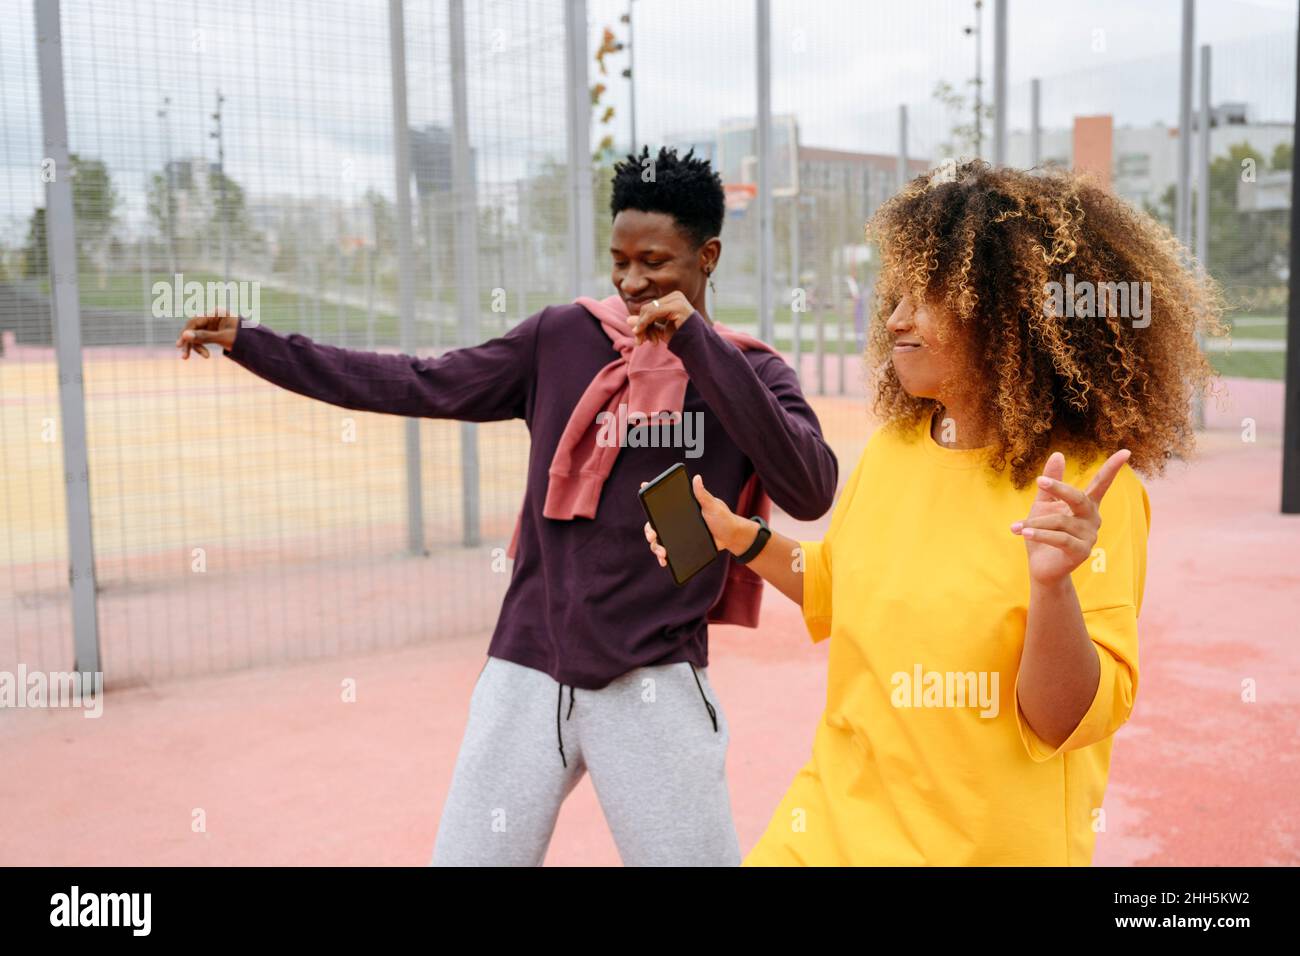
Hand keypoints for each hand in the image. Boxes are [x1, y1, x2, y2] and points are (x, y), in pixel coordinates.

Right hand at [175, 311, 239, 358]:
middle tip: (184, 356)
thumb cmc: (244, 338)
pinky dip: (200, 347)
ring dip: (193, 346)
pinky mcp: (213, 333)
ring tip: (186, 358)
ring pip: (196, 334)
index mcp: (216, 312)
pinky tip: (204, 355)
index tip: (180, 345)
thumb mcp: (224, 338)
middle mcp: (212, 317)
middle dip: (189, 342)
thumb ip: (204, 336)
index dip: (186, 333)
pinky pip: (201, 339)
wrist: (257, 344)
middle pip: (193, 328)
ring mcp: (212, 325)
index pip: (195, 321)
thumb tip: (184, 335)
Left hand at [629, 290, 695, 344]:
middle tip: (638, 342)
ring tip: (642, 342)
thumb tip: (628, 320)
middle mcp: (676, 296)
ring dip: (643, 328)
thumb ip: (646, 324)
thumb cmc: (681, 339)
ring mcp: (677, 300)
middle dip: (641, 326)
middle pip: (647, 308)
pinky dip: (644, 324)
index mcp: (673, 299)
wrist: (697, 347)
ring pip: (648, 311)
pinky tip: (643, 336)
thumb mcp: (660, 331)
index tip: (639, 339)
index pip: (649, 308)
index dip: (641, 323)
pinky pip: (653, 312)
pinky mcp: (677, 306)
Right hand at [641, 473, 754, 567]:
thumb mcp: (713, 505)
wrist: (731, 537)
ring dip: (655, 547)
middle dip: (649, 530)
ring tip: (662, 553)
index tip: (643, 489)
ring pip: (659, 541)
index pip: (662, 503)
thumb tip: (697, 478)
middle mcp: (676, 522)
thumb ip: (703, 494)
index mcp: (681, 509)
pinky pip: (668, 552)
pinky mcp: (682, 546)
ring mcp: (677, 535)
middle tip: (652, 535)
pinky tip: (664, 561)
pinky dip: (663, 557)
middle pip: (655, 525)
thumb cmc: (723, 518)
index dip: (650, 497)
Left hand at [1011, 449, 1130, 584]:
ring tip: (1016, 527)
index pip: (1101, 484)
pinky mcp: (1081, 552)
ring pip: (1061, 521)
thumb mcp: (1044, 504)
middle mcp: (1092, 519)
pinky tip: (1024, 533)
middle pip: (1079, 498)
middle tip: (1040, 481)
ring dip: (1036, 523)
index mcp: (1086, 506)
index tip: (1126, 451)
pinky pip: (1060, 538)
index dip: (1112, 468)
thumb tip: (1058, 454)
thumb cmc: (1043, 532)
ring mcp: (1089, 536)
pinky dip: (1040, 534)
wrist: (1041, 566)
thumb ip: (1051, 482)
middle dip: (1060, 488)